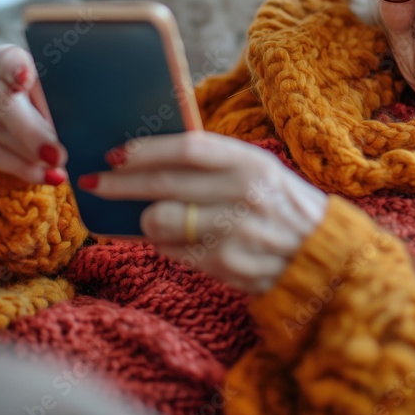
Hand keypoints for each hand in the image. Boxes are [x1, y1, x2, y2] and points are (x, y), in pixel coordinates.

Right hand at [0, 44, 66, 184]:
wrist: (21, 139)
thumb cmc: (50, 108)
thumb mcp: (59, 99)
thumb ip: (64, 102)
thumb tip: (89, 121)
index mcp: (11, 63)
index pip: (8, 60)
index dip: (15, 68)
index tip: (25, 79)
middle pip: (0, 101)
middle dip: (30, 131)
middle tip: (57, 155)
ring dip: (30, 155)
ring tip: (59, 169)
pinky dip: (23, 169)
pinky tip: (46, 176)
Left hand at [80, 131, 327, 292]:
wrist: (319, 256)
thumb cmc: (279, 206)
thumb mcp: (258, 171)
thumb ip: (213, 161)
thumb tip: (147, 157)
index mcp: (251, 163)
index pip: (188, 149)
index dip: (146, 150)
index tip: (116, 153)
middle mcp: (243, 195)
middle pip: (164, 184)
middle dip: (120, 183)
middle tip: (95, 182)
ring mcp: (233, 233)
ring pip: (160, 222)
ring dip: (145, 220)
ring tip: (151, 217)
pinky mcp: (224, 265)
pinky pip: (172, 252)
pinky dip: (165, 245)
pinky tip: (175, 240)